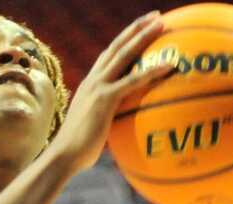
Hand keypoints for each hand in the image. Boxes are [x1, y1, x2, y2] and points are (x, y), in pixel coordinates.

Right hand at [51, 11, 172, 174]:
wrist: (63, 157)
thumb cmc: (76, 153)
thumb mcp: (91, 131)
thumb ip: (103, 122)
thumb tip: (116, 131)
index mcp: (89, 86)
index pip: (108, 56)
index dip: (124, 41)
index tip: (139, 30)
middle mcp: (92, 81)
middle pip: (117, 47)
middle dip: (136, 29)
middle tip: (156, 17)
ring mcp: (97, 88)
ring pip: (124, 54)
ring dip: (144, 36)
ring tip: (162, 24)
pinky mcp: (105, 99)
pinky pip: (133, 80)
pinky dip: (152, 70)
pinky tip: (169, 65)